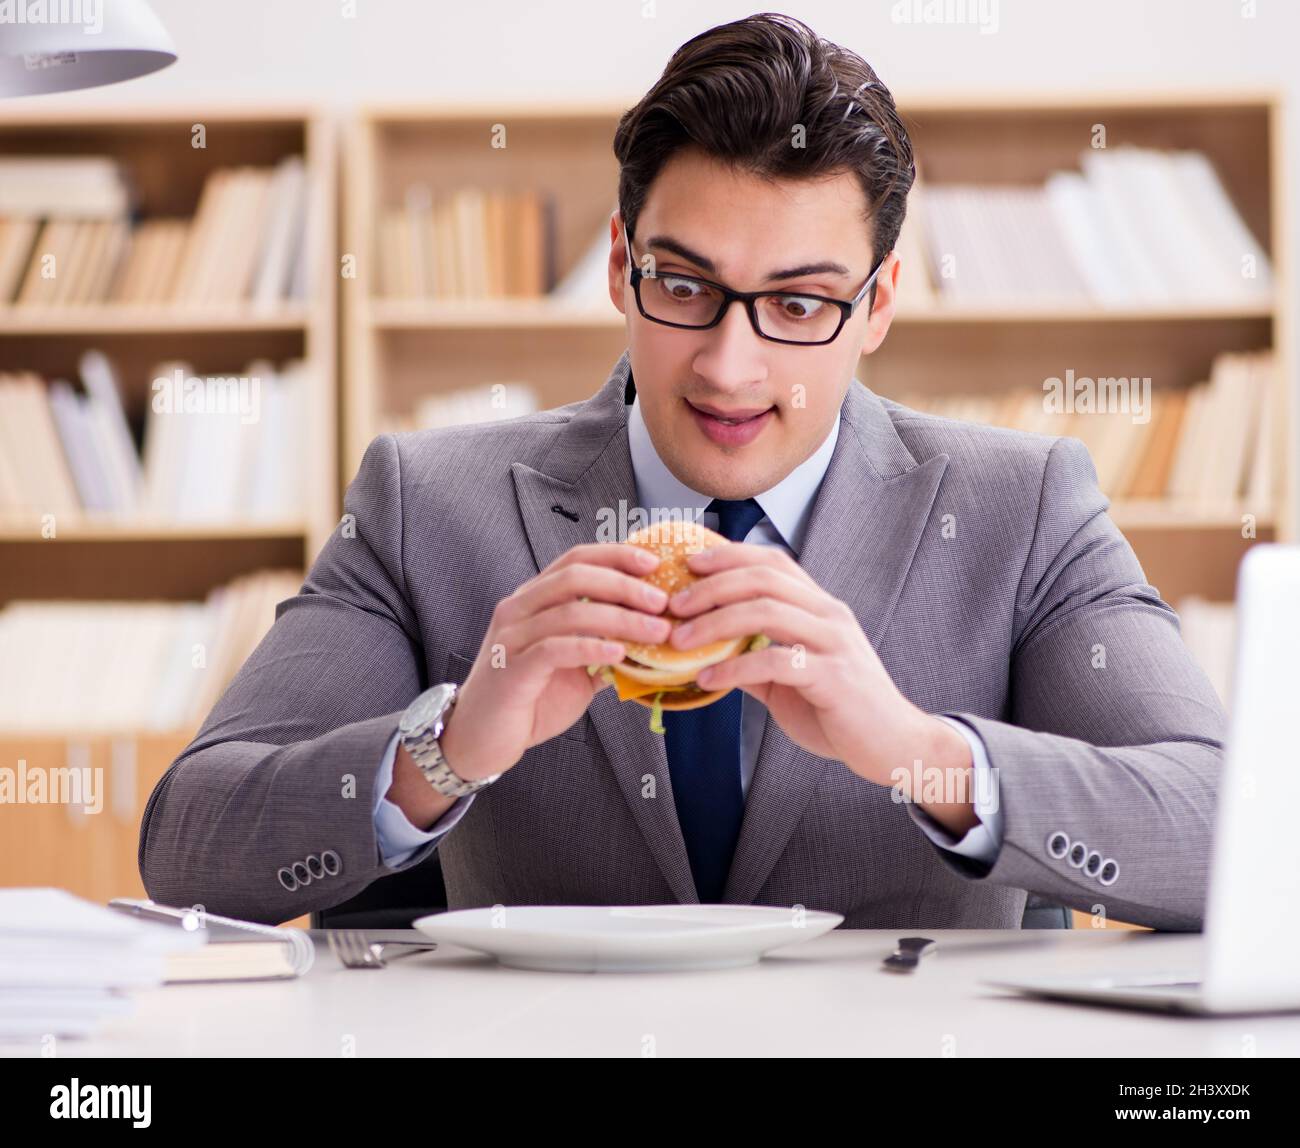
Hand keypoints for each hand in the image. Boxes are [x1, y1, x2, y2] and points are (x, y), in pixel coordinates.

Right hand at [443, 542, 672, 777]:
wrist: (481, 738)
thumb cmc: (528, 700)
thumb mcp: (575, 668)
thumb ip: (603, 648)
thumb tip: (649, 640)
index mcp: (534, 600)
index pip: (576, 560)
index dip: (616, 555)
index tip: (654, 563)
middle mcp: (519, 609)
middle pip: (574, 576)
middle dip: (624, 584)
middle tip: (660, 601)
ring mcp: (512, 637)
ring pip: (569, 612)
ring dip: (620, 619)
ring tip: (655, 631)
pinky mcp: (511, 668)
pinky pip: (554, 648)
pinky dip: (591, 647)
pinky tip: (619, 653)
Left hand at [665, 543, 973, 803]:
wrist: (892, 745)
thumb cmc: (839, 710)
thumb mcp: (790, 679)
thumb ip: (755, 660)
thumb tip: (708, 657)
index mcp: (820, 608)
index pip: (773, 563)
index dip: (730, 556)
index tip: (690, 562)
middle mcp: (829, 615)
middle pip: (764, 580)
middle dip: (712, 586)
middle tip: (674, 605)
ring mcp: (835, 643)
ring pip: (768, 612)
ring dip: (716, 623)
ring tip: (680, 640)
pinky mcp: (834, 677)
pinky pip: (777, 661)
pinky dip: (735, 668)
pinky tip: (708, 680)